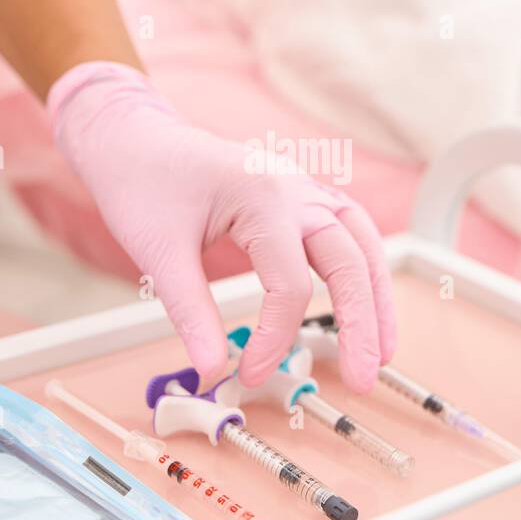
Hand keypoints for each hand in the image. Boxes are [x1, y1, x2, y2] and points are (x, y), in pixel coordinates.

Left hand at [49, 62, 395, 390]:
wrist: (137, 139)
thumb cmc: (145, 182)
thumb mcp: (159, 251)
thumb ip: (190, 312)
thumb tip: (212, 369)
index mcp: (262, 196)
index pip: (289, 284)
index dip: (275, 339)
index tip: (250, 374)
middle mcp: (296, 188)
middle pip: (348, 262)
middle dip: (360, 326)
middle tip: (361, 380)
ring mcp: (305, 188)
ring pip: (362, 244)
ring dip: (377, 298)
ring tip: (384, 350)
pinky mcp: (302, 196)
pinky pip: (350, 231)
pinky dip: (365, 269)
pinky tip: (368, 301)